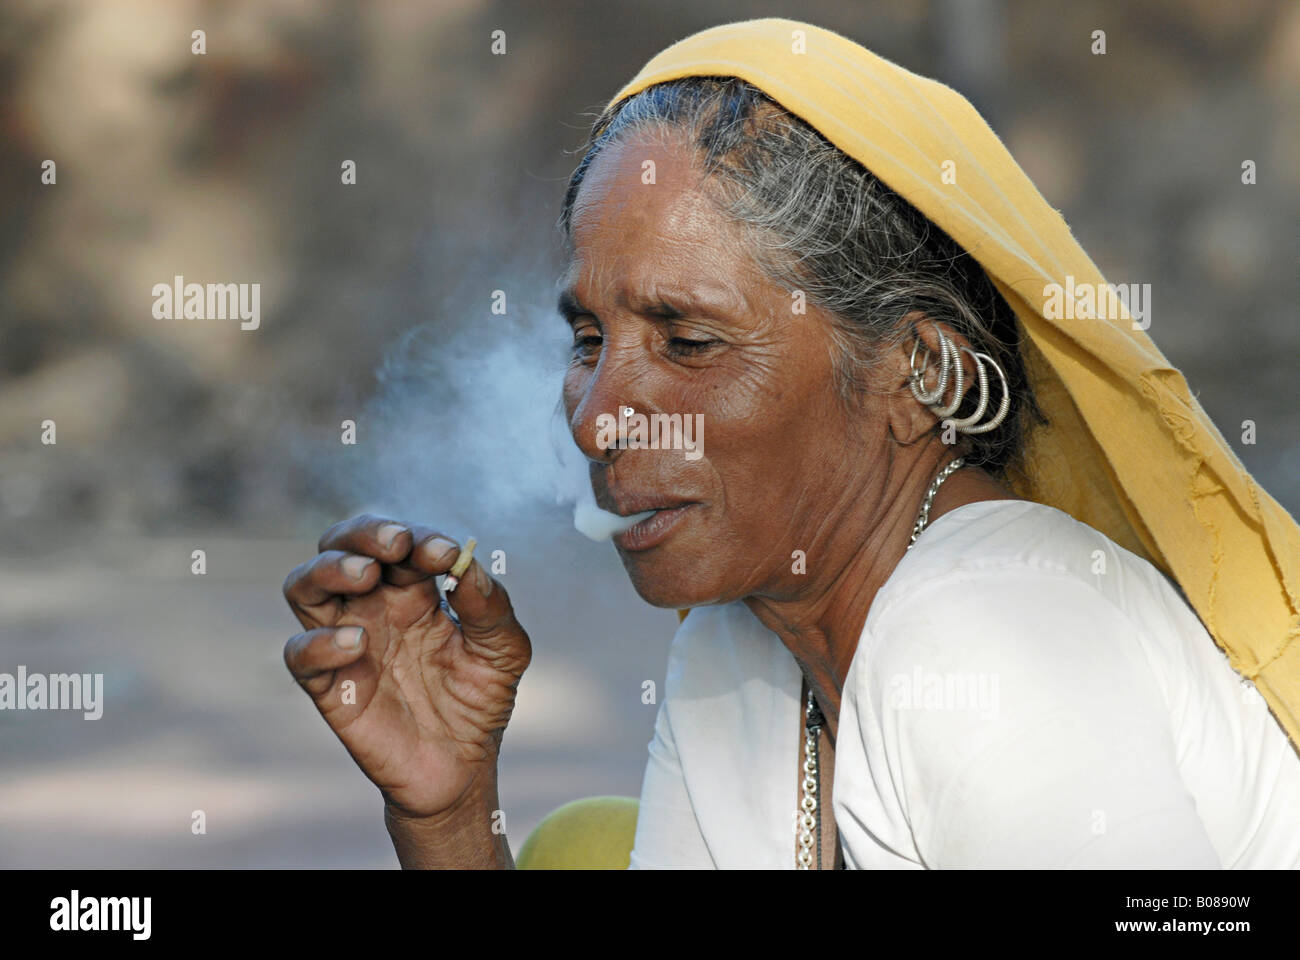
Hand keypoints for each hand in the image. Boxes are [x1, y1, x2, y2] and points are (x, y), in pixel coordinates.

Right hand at [282, 515, 530, 819]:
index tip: (447, 554)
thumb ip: (491, 606)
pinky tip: (357, 644)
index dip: (420, 538)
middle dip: (363, 534)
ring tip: (364, 574)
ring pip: (304, 586)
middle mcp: (372, 606)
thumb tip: (466, 566)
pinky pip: (300, 654)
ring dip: (328, 569)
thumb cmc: (480, 699)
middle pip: (340, 545)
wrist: (464, 767)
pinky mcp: (329, 686)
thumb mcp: (504, 650)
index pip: (401, 542)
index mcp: (413, 588)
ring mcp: (345, 641)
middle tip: (396, 543)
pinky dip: (319, 642)